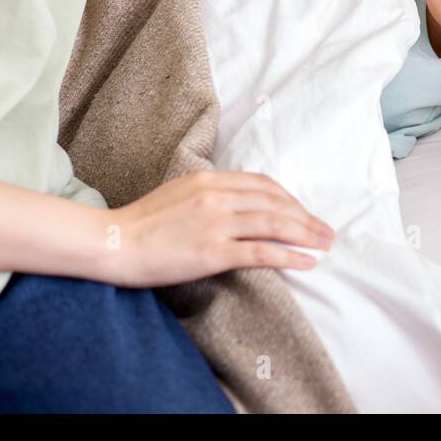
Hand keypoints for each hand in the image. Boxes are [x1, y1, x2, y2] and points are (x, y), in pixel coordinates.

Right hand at [102, 170, 334, 286]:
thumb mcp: (179, 192)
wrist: (113, 242)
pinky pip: (262, 251)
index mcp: (208, 178)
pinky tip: (306, 262)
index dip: (289, 198)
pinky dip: (289, 255)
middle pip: (275, 202)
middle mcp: (216, 195)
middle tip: (327, 231)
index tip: (304, 212)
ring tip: (324, 245)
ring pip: (274, 224)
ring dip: (305, 234)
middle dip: (305, 217)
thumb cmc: (142, 222)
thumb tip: (238, 202)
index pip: (262, 184)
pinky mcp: (213, 251)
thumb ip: (210, 192)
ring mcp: (216, 223)